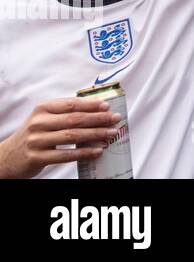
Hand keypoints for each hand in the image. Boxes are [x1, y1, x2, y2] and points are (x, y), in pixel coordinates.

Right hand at [0, 97, 120, 178]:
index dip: (91, 104)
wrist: (7, 157)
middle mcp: (38, 123)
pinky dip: (84, 152)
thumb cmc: (33, 135)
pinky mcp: (37, 157)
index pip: (71, 104)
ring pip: (72, 136)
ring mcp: (36, 140)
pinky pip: (65, 155)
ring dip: (95, 135)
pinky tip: (97, 151)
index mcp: (42, 109)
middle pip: (75, 119)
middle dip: (98, 119)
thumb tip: (97, 109)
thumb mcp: (43, 119)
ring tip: (111, 134)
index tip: (107, 105)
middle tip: (115, 119)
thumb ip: (64, 113)